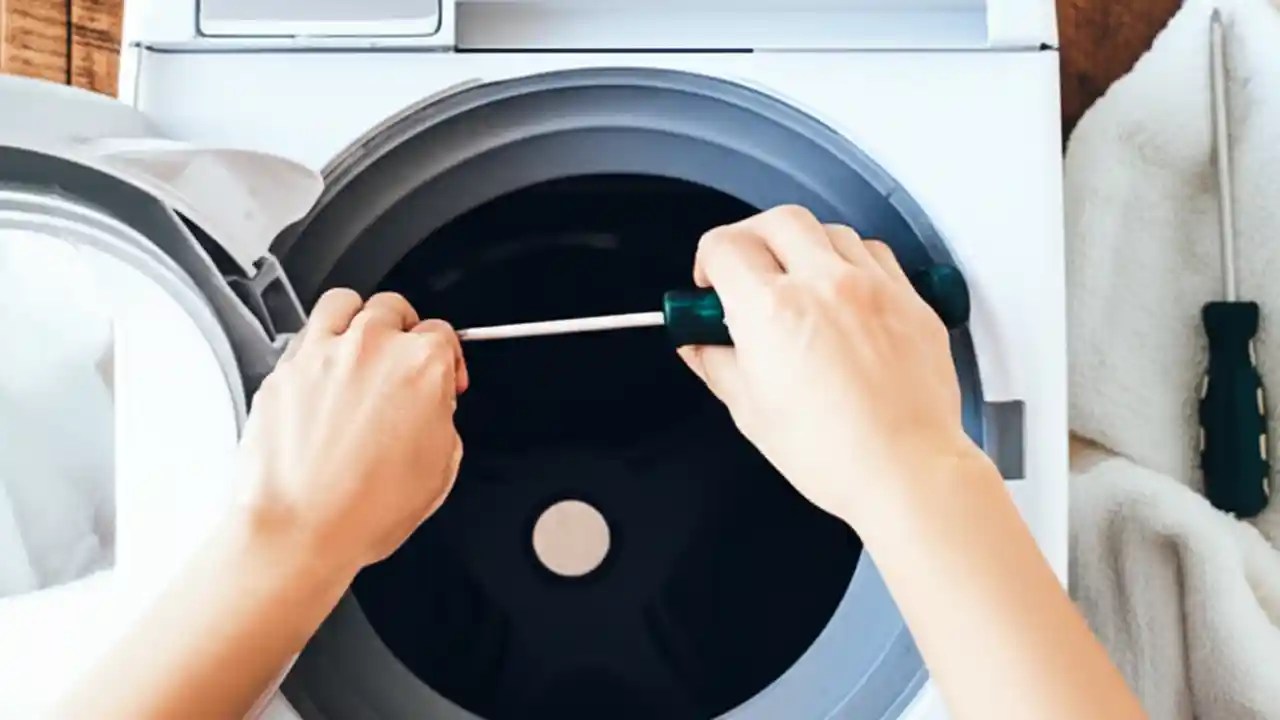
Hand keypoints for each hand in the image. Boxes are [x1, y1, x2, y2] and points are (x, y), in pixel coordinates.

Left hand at [235, 290, 467, 571]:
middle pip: (394, 308)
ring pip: (345, 302)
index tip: (444, 379)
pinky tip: (324, 371)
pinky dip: (318, 345)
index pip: (443, 335)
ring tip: (362, 345)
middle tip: (405, 363)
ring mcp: (322, 354)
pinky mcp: (283, 370)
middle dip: (406, 332)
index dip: (449, 360)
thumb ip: (442, 420)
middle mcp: (371, 348)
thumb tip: (433, 408)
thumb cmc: (366, 510)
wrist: (300, 531)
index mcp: (421, 366)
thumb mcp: (440, 470)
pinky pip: (304, 335)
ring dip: (359, 319)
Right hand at [678, 205, 980, 528]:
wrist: (907, 471)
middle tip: (747, 272)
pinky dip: (852, 263)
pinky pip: (876, 254)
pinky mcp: (911, 300)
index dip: (708, 262)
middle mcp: (824, 285)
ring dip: (804, 248)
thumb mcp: (751, 412)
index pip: (725, 246)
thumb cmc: (834, 453)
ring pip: (829, 231)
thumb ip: (717, 365)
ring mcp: (873, 287)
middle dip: (752, 239)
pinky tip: (846, 294)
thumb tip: (699, 345)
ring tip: (799, 286)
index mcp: (773, 311)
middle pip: (776, 220)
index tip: (711, 286)